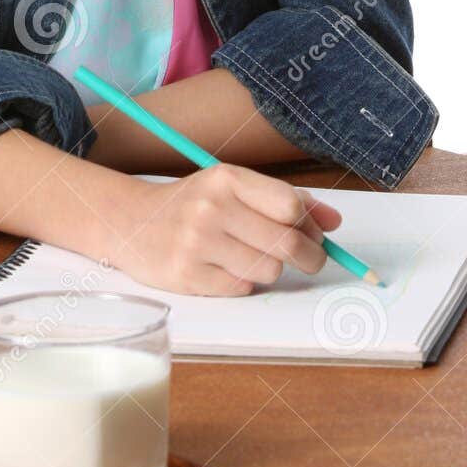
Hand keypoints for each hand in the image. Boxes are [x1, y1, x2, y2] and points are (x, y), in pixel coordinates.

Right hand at [111, 165, 343, 296]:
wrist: (131, 223)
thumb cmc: (193, 204)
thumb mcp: (233, 188)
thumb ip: (285, 200)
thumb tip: (335, 221)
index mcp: (226, 178)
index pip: (290, 205)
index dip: (311, 224)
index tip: (315, 234)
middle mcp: (211, 208)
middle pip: (287, 243)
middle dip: (309, 256)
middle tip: (310, 259)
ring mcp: (197, 244)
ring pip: (269, 270)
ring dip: (271, 269)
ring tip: (252, 258)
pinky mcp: (187, 276)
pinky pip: (242, 288)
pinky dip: (244, 282)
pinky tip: (226, 269)